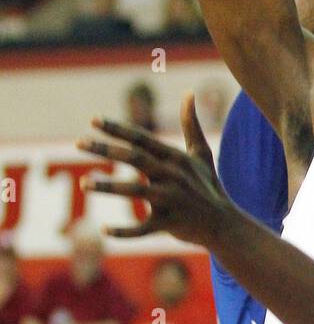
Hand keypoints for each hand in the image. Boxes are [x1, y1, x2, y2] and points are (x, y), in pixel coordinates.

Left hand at [79, 94, 230, 248]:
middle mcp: (174, 176)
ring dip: (109, 187)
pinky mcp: (171, 224)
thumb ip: (191, 124)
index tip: (93, 120)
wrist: (224, 224)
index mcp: (176, 158)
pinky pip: (145, 228)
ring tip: (83, 183)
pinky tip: (104, 230)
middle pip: (136, 159)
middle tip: (79, 143)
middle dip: (107, 150)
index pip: (142, 139)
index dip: (118, 129)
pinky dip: (125, 231)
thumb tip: (189, 92)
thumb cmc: (208, 186)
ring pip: (137, 192)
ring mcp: (172, 200)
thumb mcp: (201, 153)